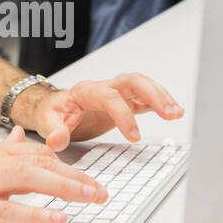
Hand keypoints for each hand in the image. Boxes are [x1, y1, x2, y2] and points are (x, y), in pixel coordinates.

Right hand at [0, 124, 107, 222]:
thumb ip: (2, 151)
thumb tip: (18, 137)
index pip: (40, 154)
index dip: (69, 166)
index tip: (90, 179)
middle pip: (43, 163)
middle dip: (76, 176)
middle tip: (101, 191)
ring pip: (32, 179)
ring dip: (66, 188)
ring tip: (91, 198)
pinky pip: (11, 210)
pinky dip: (38, 214)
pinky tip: (58, 219)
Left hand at [26, 73, 184, 150]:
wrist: (54, 106)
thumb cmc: (52, 111)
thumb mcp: (46, 122)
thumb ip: (53, 131)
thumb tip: (57, 140)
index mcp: (86, 91)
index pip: (109, 97)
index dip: (123, 114)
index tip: (134, 135)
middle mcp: (104, 88)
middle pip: (132, 82)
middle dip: (153, 95)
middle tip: (169, 113)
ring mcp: (116, 93)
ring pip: (142, 86)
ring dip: (161, 97)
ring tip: (177, 112)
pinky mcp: (124, 102)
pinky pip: (145, 98)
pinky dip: (160, 103)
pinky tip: (174, 112)